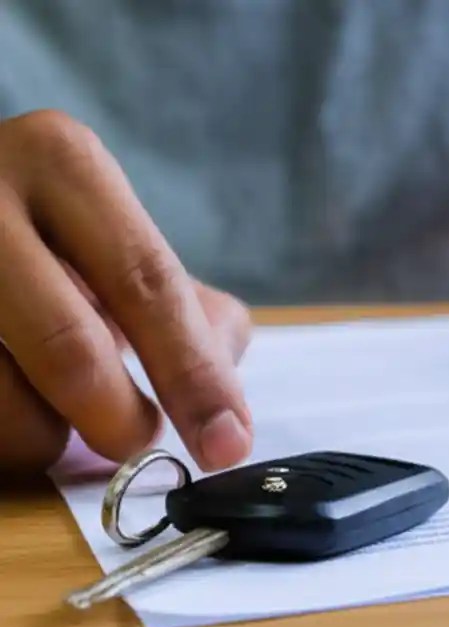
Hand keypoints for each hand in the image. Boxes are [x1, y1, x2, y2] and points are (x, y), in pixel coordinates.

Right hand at [0, 110, 252, 475]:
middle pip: (69, 345)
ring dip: (44, 436)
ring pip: (1, 397)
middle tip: (138, 445)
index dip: (193, 374)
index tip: (227, 444)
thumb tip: (225, 416)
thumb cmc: (44, 243)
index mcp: (62, 161)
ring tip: (54, 419)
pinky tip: (10, 411)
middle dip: (120, 420)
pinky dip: (3, 436)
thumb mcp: (121, 248)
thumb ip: (191, 318)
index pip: (147, 282)